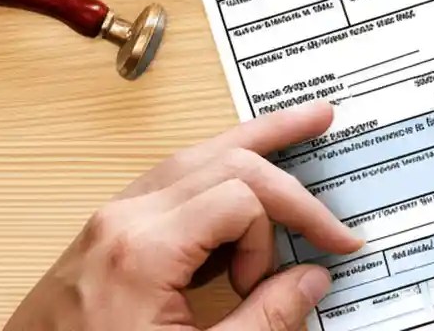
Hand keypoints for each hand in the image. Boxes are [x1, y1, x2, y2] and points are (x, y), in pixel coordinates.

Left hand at [4, 103, 361, 330]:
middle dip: (281, 168)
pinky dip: (216, 174)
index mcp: (144, 252)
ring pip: (193, 157)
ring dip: (249, 144)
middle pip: (222, 160)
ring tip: (296, 123)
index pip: (242, 199)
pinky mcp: (105, 235)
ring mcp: (110, 223)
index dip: (288, 226)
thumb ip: (264, 319)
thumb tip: (312, 278)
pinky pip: (170, 183)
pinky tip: (242, 174)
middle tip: (327, 133)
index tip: (320, 257)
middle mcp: (123, 221)